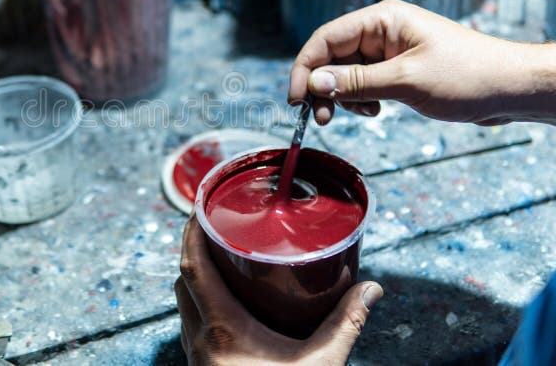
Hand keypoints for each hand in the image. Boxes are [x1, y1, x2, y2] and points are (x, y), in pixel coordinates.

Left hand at [175, 217, 382, 364]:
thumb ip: (347, 324)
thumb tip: (372, 289)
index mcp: (221, 329)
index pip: (192, 267)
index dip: (191, 231)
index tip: (201, 205)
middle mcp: (199, 338)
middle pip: (183, 278)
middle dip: (194, 246)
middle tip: (216, 223)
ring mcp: (197, 354)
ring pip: (184, 301)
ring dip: (195, 273)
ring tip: (220, 254)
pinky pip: (191, 321)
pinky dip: (200, 299)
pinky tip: (226, 298)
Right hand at [288, 0, 555, 127]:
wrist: (510, 89)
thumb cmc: (467, 76)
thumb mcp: (405, 80)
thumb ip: (356, 82)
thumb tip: (314, 82)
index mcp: (383, 19)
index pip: (326, 38)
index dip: (306, 67)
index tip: (296, 98)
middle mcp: (382, 31)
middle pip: (332, 56)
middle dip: (323, 87)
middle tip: (320, 117)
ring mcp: (389, 51)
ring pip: (345, 73)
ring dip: (342, 96)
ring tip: (358, 115)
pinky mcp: (397, 70)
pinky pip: (363, 83)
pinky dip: (360, 100)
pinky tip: (374, 111)